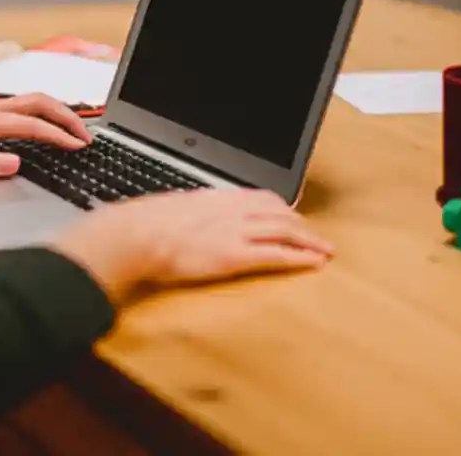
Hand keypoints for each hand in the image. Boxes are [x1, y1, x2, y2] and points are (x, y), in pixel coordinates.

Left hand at [0, 93, 92, 178]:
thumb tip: (15, 163)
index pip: (29, 124)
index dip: (57, 135)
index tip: (79, 147)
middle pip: (36, 101)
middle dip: (66, 116)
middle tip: (88, 138)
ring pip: (30, 100)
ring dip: (56, 112)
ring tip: (76, 132)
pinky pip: (19, 107)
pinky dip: (42, 113)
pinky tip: (47, 128)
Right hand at [51, 189, 332, 302]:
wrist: (137, 235)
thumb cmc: (144, 225)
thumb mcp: (172, 209)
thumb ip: (189, 213)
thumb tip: (186, 220)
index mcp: (217, 197)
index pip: (261, 197)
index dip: (282, 207)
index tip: (292, 215)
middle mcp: (232, 210)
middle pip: (279, 212)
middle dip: (302, 224)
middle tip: (316, 236)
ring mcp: (236, 231)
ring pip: (285, 230)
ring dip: (309, 240)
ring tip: (324, 250)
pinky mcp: (236, 255)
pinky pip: (277, 254)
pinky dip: (300, 258)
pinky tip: (314, 263)